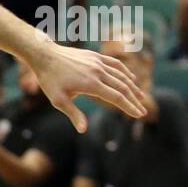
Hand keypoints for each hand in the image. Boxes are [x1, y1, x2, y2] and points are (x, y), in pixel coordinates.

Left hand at [29, 40, 147, 132]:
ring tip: (140, 97)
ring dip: (132, 87)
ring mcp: (98, 62)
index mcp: (91, 84)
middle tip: (143, 110)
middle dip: (134, 100)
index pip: (116, 97)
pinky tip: (130, 78)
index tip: (139, 114)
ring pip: (121, 75)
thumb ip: (73, 114)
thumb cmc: (50, 80)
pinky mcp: (95, 56)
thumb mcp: (59, 100)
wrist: (45, 56)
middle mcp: (98, 72)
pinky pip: (115, 64)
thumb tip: (83, 130)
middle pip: (123, 87)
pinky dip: (125, 72)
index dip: (129, 107)